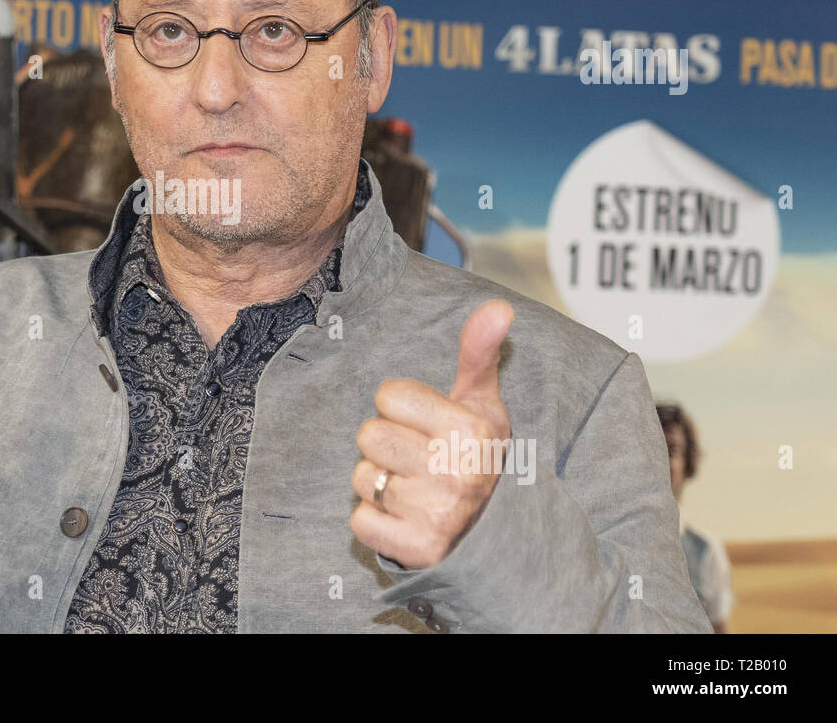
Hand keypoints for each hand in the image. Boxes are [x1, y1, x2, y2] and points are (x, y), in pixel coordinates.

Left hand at [350, 299, 514, 568]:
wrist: (493, 534)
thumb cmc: (475, 456)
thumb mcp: (482, 405)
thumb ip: (479, 354)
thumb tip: (498, 306)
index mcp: (471, 432)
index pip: (388, 395)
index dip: (402, 407)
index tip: (426, 425)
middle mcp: (455, 474)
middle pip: (368, 434)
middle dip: (386, 444)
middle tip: (417, 458)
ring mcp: (435, 516)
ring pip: (361, 477)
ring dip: (379, 481)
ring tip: (412, 487)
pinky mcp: (414, 550)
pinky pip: (359, 520)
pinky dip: (374, 520)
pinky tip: (403, 517)